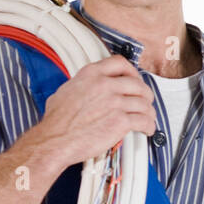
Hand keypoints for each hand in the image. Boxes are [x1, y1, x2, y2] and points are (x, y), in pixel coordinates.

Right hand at [36, 54, 155, 165]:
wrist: (55, 140)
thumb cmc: (57, 121)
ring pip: (144, 103)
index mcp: (92, 74)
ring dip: (148, 112)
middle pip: (138, 84)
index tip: (135, 79)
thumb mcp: (66, 90)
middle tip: (144, 102)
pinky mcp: (120, 120)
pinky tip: (146, 129)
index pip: (121, 63)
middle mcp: (105, 85)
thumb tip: (89, 87)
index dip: (132, 72)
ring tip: (147, 118)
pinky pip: (144, 120)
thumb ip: (83, 84)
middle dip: (144, 94)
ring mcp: (114, 102)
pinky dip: (148, 126)